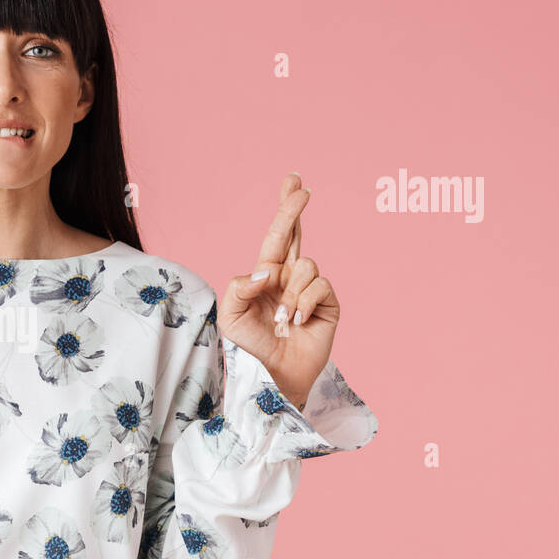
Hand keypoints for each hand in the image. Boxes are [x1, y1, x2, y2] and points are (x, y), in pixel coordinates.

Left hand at [215, 172, 339, 409]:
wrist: (272, 376)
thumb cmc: (249, 347)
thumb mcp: (231, 316)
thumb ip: (239, 286)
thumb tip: (267, 270)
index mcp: (266, 276)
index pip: (277, 237)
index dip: (285, 211)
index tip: (293, 183)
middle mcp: (289, 278)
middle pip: (296, 235)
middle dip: (295, 209)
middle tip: (300, 186)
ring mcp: (310, 290)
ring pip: (306, 266)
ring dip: (290, 293)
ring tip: (280, 319)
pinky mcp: (327, 305)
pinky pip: (320, 286)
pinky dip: (305, 302)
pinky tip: (298, 321)